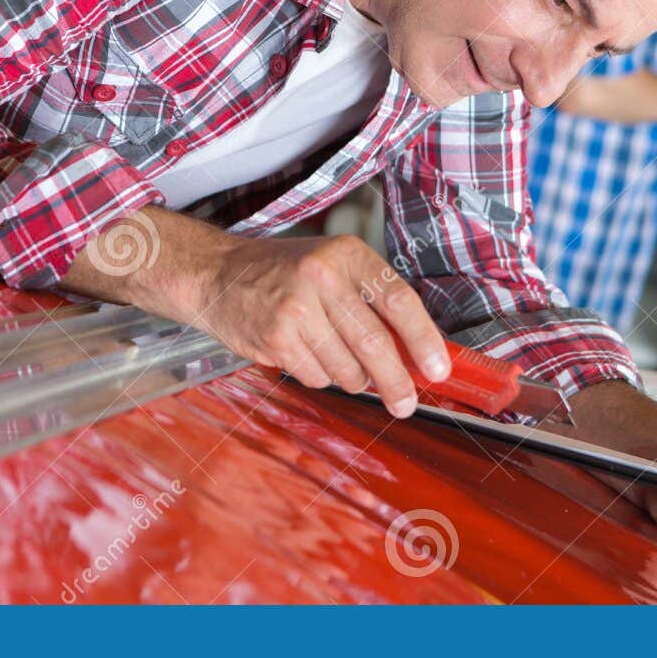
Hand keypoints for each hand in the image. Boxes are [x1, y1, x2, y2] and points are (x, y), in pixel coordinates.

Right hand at [62, 209, 450, 417]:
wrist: (218, 274)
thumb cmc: (283, 272)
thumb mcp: (332, 266)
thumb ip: (372, 300)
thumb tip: (418, 352)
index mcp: (346, 255)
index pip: (399, 301)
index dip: (424, 340)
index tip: (439, 370)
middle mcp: (322, 277)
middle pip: (375, 344)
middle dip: (396, 381)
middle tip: (406, 402)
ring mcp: (296, 309)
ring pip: (346, 368)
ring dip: (353, 379)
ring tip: (342, 364)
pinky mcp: (276, 338)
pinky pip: (317, 376)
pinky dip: (321, 376)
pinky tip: (308, 355)